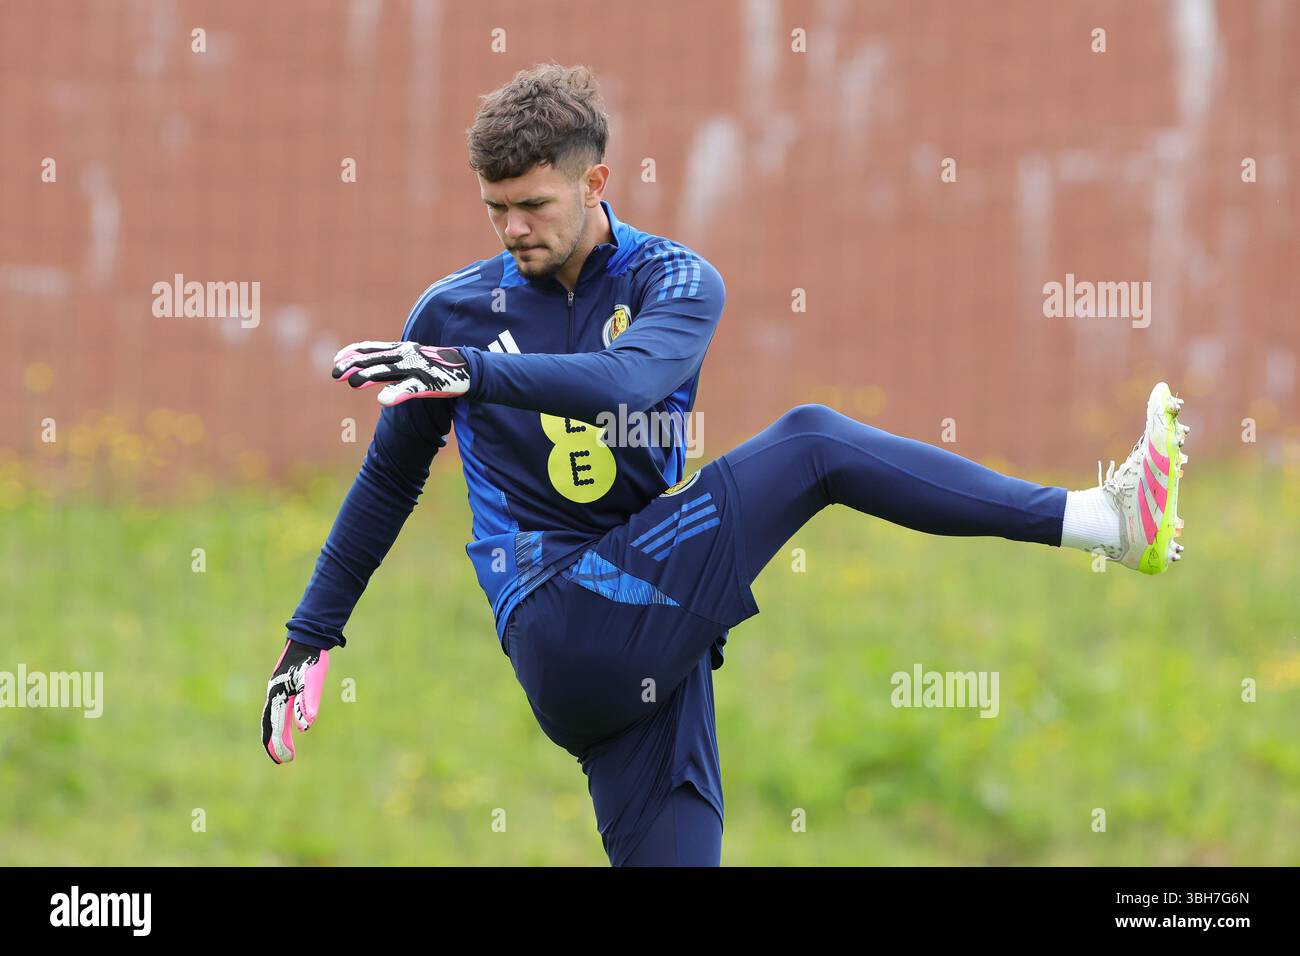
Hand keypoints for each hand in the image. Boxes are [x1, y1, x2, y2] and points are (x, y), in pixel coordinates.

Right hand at [262, 639, 329, 763]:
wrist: (308, 638)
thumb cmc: (311, 659)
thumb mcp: (312, 680)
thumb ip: (308, 702)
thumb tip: (306, 726)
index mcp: (278, 695)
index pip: (275, 725)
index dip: (279, 743)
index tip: (285, 760)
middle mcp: (275, 694)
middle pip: (270, 724)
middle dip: (274, 743)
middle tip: (282, 761)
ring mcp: (279, 690)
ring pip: (273, 717)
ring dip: (276, 734)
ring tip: (283, 750)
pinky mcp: (285, 687)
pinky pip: (279, 709)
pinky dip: (280, 722)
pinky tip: (287, 726)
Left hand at [332, 341, 470, 405]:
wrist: (469, 369)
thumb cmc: (435, 367)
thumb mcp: (410, 363)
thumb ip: (387, 367)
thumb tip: (362, 373)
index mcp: (401, 350)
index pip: (371, 348)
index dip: (352, 353)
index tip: (336, 361)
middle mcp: (406, 355)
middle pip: (374, 359)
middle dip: (353, 365)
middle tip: (336, 374)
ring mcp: (417, 367)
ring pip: (389, 371)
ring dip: (369, 375)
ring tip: (354, 383)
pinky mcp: (429, 382)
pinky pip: (410, 388)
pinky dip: (396, 393)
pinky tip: (383, 400)